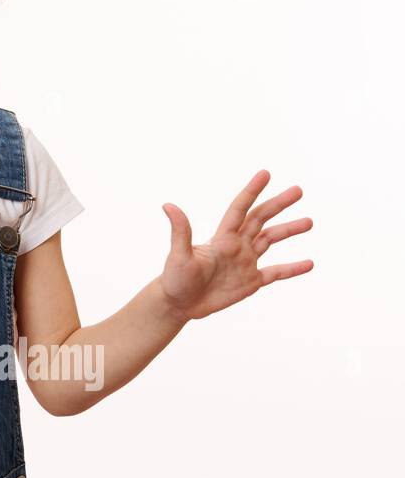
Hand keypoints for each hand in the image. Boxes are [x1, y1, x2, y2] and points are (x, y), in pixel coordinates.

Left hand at [159, 170, 313, 323]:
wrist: (179, 303)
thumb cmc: (175, 278)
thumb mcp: (178, 255)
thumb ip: (180, 231)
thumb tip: (168, 205)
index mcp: (222, 238)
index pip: (240, 209)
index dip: (252, 191)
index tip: (265, 174)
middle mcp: (236, 246)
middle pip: (261, 219)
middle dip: (278, 204)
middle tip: (298, 190)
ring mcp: (245, 263)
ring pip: (271, 241)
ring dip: (289, 230)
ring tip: (309, 221)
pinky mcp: (251, 282)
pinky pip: (276, 273)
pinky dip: (292, 268)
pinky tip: (309, 263)